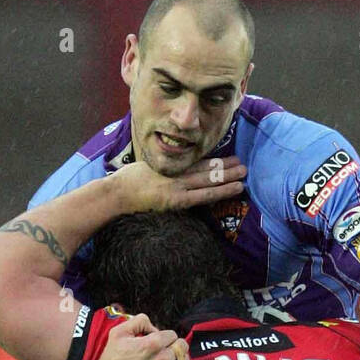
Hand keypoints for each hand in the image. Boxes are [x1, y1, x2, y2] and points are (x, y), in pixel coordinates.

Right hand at [83, 313, 189, 359]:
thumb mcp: (119, 332)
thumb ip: (139, 321)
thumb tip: (154, 327)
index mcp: (153, 344)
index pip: (172, 334)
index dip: (164, 336)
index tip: (156, 341)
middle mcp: (162, 359)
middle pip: (182, 346)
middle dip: (174, 345)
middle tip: (164, 349)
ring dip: (178, 358)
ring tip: (168, 359)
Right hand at [113, 157, 246, 212]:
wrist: (116, 194)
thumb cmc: (125, 184)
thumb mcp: (144, 171)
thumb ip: (159, 173)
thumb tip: (166, 177)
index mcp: (168, 167)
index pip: (194, 163)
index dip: (212, 161)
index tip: (226, 158)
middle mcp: (176, 173)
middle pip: (204, 169)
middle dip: (224, 167)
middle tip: (242, 164)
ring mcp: (178, 186)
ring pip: (208, 179)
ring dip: (228, 177)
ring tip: (244, 174)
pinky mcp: (178, 200)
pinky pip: (204, 195)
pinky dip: (220, 191)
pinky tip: (234, 189)